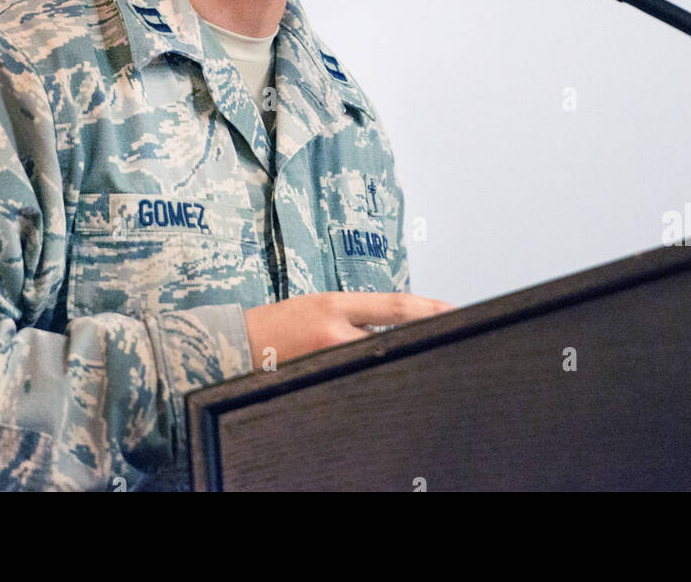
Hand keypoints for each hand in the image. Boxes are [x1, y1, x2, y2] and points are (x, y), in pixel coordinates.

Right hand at [243, 291, 453, 368]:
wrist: (236, 343)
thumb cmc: (279, 322)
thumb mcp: (320, 304)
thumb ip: (357, 314)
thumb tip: (399, 323)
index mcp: (335, 304)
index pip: (394, 306)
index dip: (428, 309)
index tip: (454, 312)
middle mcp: (334, 331)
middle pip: (393, 338)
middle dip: (422, 340)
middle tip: (454, 342)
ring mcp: (327, 359)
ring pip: (376, 362)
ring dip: (399, 363)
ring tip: (422, 365)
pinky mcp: (319, 380)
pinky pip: (355, 383)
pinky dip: (372, 379)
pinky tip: (387, 386)